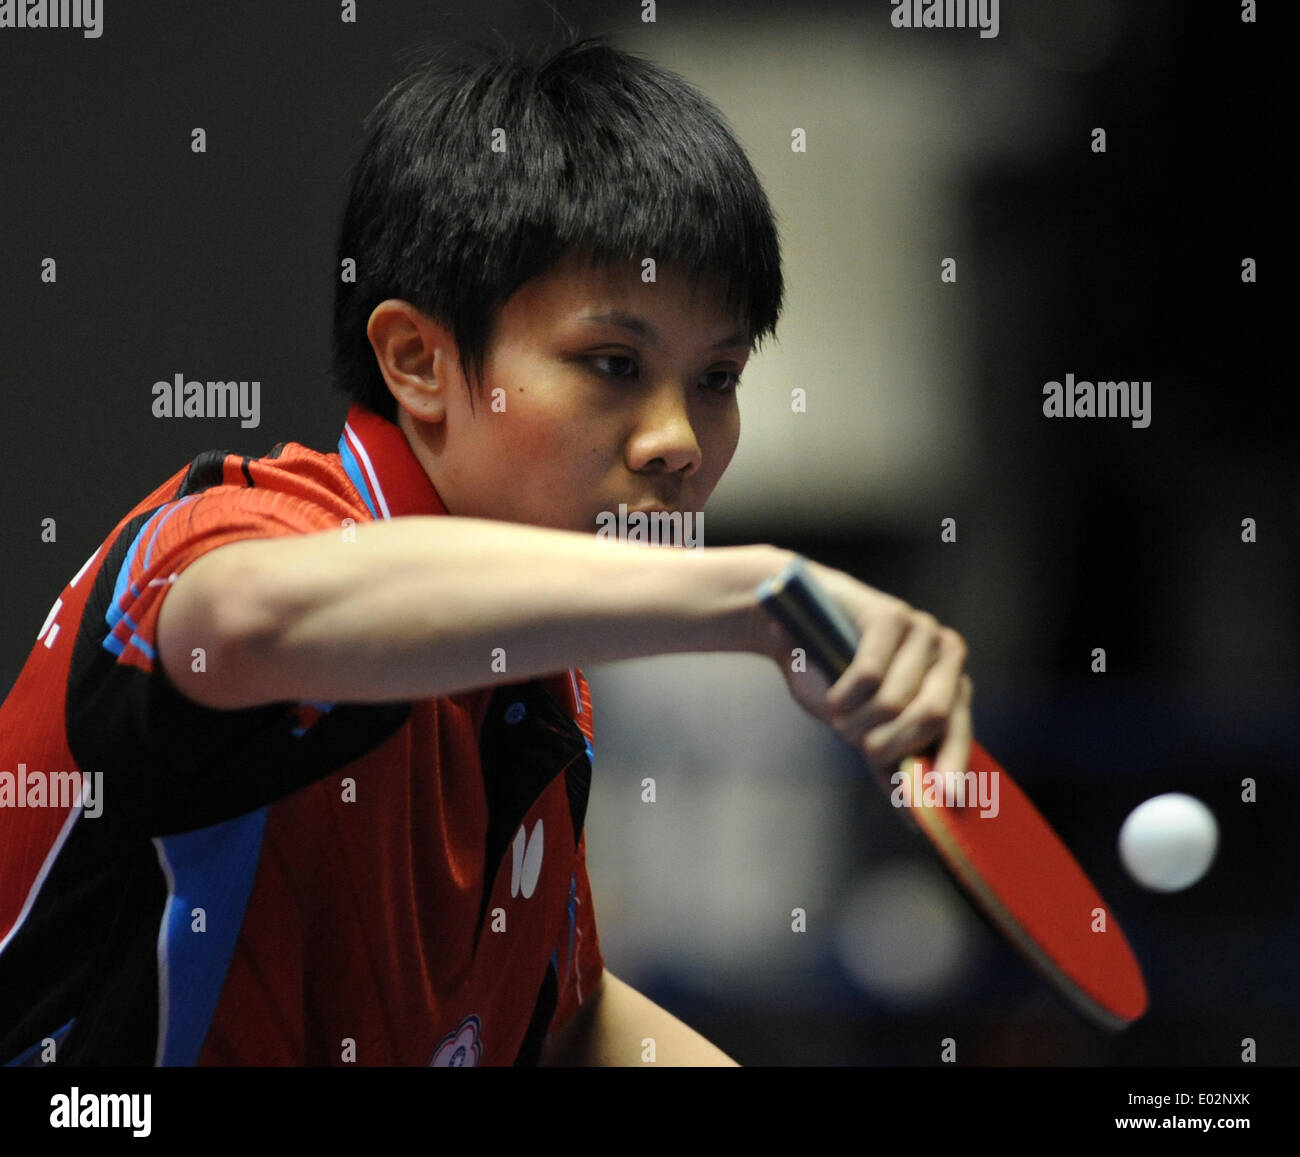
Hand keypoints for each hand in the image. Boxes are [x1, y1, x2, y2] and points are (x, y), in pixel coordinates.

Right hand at [754, 555, 973, 782]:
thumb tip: (916, 822)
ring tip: (839, 712)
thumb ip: (894, 766)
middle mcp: (946, 654)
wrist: (792, 632)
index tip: (946, 798)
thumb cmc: (834, 680)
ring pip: (893, 702)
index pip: (958, 729)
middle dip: (886, 743)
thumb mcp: (867, 731)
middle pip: (930, 716)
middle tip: (858, 745)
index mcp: (952, 684)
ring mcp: (922, 630)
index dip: (952, 763)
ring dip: (855, 721)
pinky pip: (868, 676)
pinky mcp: (890, 615)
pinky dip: (842, 696)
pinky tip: (832, 690)